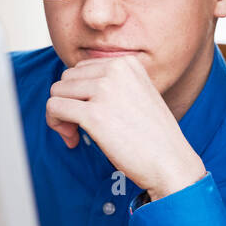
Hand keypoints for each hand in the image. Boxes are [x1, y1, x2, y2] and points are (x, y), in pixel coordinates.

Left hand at [45, 55, 205, 200]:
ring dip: (60, 115)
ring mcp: (105, 89)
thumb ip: (111, 84)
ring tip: (76, 133)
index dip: (79, 94)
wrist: (171, 162)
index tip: (88, 114)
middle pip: (66, 79)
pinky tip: (73, 139)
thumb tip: (73, 87)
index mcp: (126, 63)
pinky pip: (54, 108)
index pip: (82, 68)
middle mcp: (116, 70)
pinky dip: (56, 125)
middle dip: (67, 103)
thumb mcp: (137, 94)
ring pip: (57, 92)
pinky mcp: (94, 113)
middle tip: (79, 127)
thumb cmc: (153, 136)